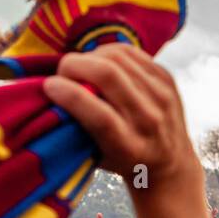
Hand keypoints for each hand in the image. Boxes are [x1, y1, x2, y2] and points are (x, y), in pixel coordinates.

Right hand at [43, 43, 202, 191]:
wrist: (169, 165)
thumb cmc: (122, 161)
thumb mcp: (97, 156)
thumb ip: (77, 130)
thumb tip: (50, 95)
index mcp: (130, 147)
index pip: (100, 116)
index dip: (70, 95)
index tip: (49, 86)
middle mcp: (150, 121)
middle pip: (109, 76)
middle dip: (76, 65)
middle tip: (62, 71)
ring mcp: (162, 97)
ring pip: (119, 58)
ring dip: (90, 56)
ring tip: (79, 67)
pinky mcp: (167, 79)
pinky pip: (131, 52)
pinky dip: (108, 52)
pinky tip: (98, 61)